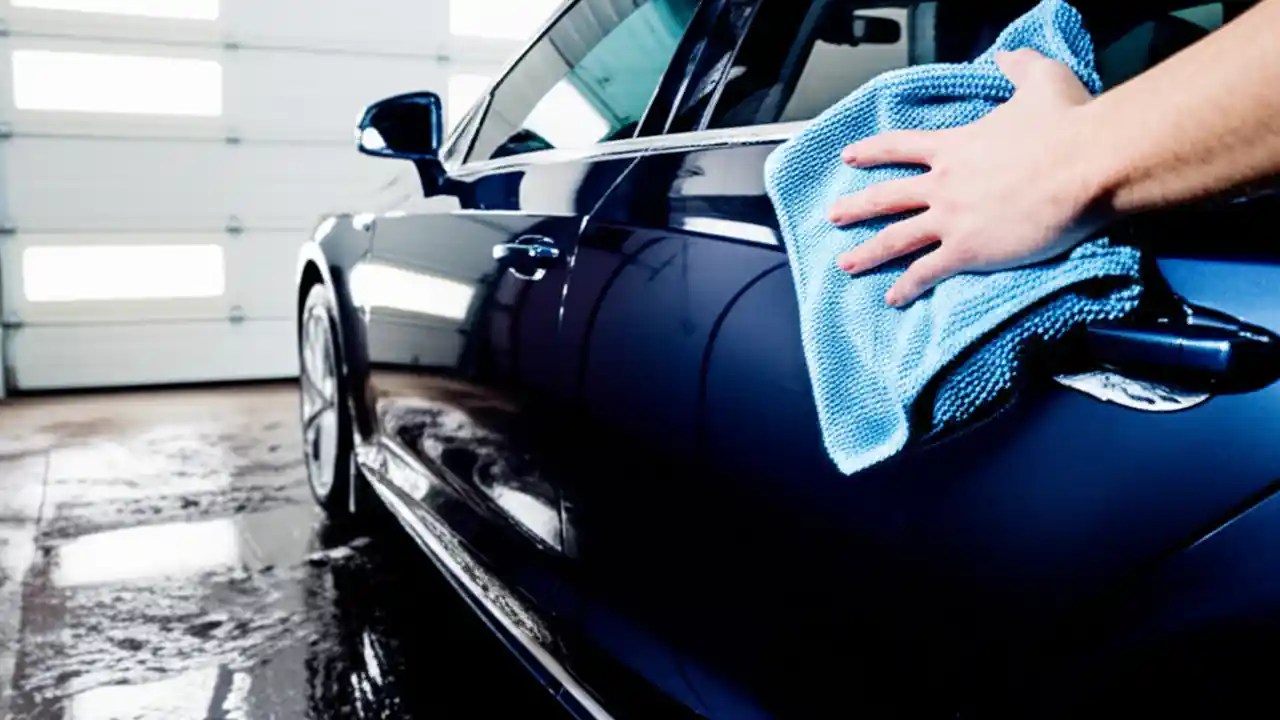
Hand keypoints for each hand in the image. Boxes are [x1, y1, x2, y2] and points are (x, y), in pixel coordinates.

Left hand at [829, 49, 1107, 306]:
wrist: (1086, 165)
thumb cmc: (1068, 124)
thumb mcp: (1042, 80)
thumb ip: (1019, 67)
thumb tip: (1008, 54)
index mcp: (955, 146)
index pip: (899, 146)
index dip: (871, 151)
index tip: (848, 158)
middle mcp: (944, 183)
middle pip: (886, 196)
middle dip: (856, 208)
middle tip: (832, 217)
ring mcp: (951, 218)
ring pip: (895, 238)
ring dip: (868, 253)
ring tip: (845, 264)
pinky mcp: (968, 250)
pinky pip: (927, 272)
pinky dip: (907, 287)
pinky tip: (892, 299)